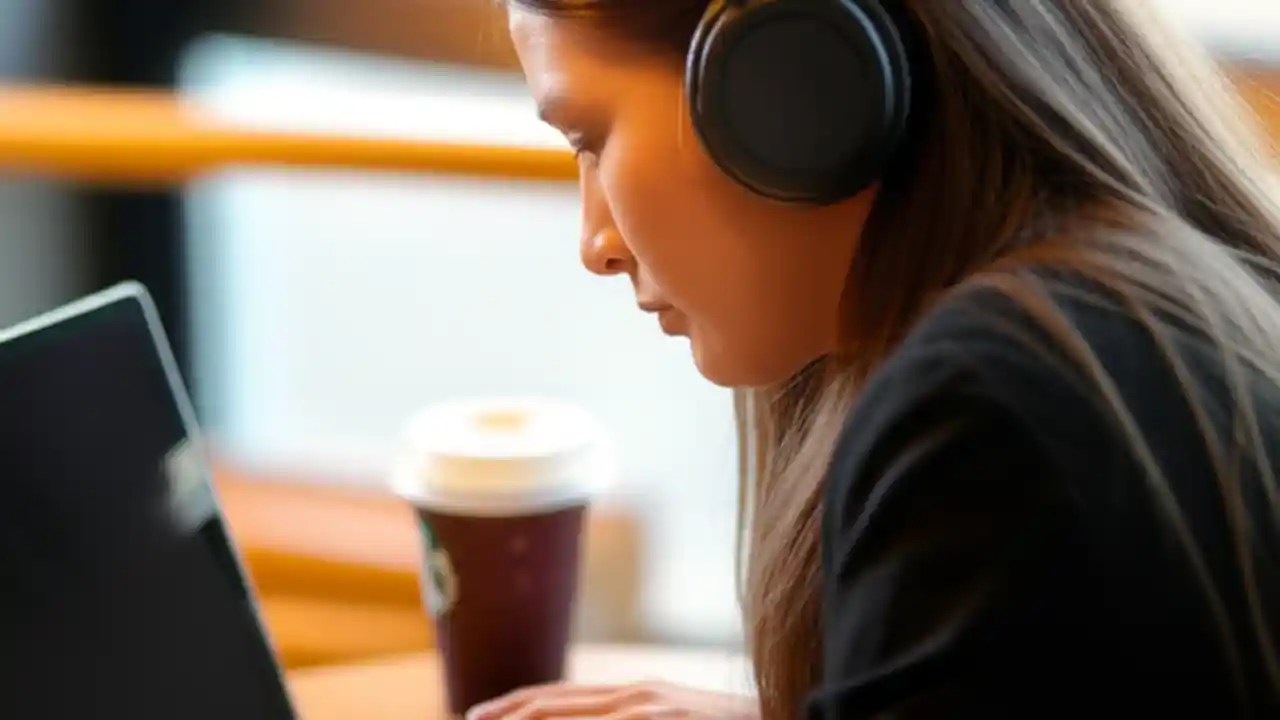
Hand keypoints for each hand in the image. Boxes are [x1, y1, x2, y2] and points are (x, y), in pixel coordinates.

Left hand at [464, 681, 758, 719]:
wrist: (787, 711)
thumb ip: (631, 717)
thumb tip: (598, 719)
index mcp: (633, 695)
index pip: (558, 697)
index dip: (514, 705)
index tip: (476, 715)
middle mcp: (637, 695)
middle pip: (554, 702)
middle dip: (508, 714)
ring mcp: (652, 709)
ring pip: (573, 716)